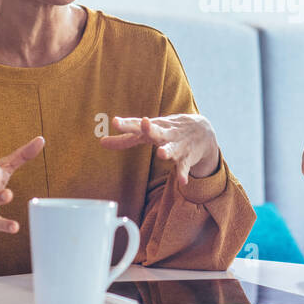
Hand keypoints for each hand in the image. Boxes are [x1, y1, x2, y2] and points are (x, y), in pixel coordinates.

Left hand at [100, 114, 219, 185]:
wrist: (202, 130)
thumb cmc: (167, 130)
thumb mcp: (147, 133)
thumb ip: (125, 139)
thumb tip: (101, 142)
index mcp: (153, 128)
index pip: (137, 125)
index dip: (127, 124)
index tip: (115, 122)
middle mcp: (165, 134)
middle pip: (156, 131)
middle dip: (150, 128)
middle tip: (145, 123)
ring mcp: (177, 145)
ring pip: (172, 148)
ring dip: (167, 151)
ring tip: (162, 154)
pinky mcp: (187, 157)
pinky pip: (184, 167)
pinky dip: (183, 174)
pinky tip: (182, 182)